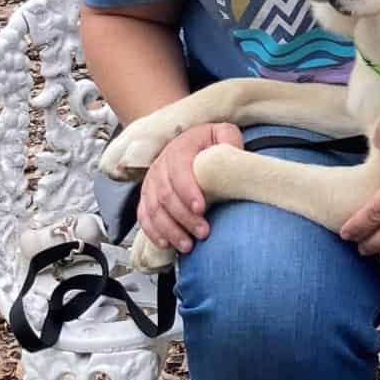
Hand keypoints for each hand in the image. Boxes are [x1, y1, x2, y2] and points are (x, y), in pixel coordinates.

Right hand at [136, 123, 243, 256]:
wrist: (189, 143)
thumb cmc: (208, 142)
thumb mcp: (222, 133)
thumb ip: (229, 140)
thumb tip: (235, 155)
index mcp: (179, 149)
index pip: (179, 169)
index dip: (188, 190)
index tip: (201, 208)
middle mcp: (161, 165)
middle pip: (166, 194)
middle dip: (184, 217)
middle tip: (203, 232)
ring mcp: (151, 182)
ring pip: (154, 209)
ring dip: (170, 229)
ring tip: (188, 245)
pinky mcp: (147, 197)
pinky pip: (144, 216)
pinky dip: (152, 231)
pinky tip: (166, 244)